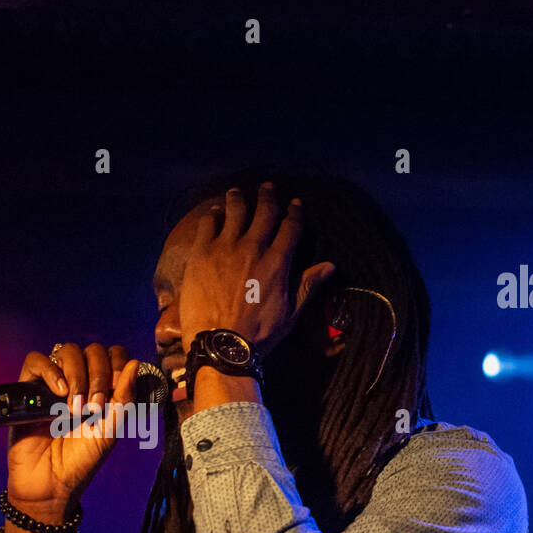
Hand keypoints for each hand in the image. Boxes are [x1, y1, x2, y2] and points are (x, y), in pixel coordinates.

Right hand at [5, 342, 139, 521]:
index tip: (116, 389)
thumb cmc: (82, 460)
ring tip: (75, 407)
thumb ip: (124, 398)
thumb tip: (136, 363)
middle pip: (93, 350)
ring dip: (77, 375)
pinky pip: (36, 360)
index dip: (118, 364)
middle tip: (95, 408)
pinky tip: (58, 393)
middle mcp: (79, 381)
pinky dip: (50, 371)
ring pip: (67, 350)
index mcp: (103, 388)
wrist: (50, 483)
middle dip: (99, 375)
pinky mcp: (28, 387)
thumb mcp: (111, 430)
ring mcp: (53, 382)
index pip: (114, 355)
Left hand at [178, 184, 335, 357]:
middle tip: (268, 188)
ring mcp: (226, 248)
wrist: (220, 345)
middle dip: (268, 196)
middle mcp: (254, 248)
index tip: (296, 203)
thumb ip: (307, 285)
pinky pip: (207, 224)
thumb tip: (330, 266)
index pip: (291, 227)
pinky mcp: (201, 253)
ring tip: (235, 192)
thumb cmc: (258, 335)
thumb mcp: (290, 313)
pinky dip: (212, 216)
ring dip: (237, 199)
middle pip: (264, 212)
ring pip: (235, 211)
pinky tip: (213, 213)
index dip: (295, 212)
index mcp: (277, 262)